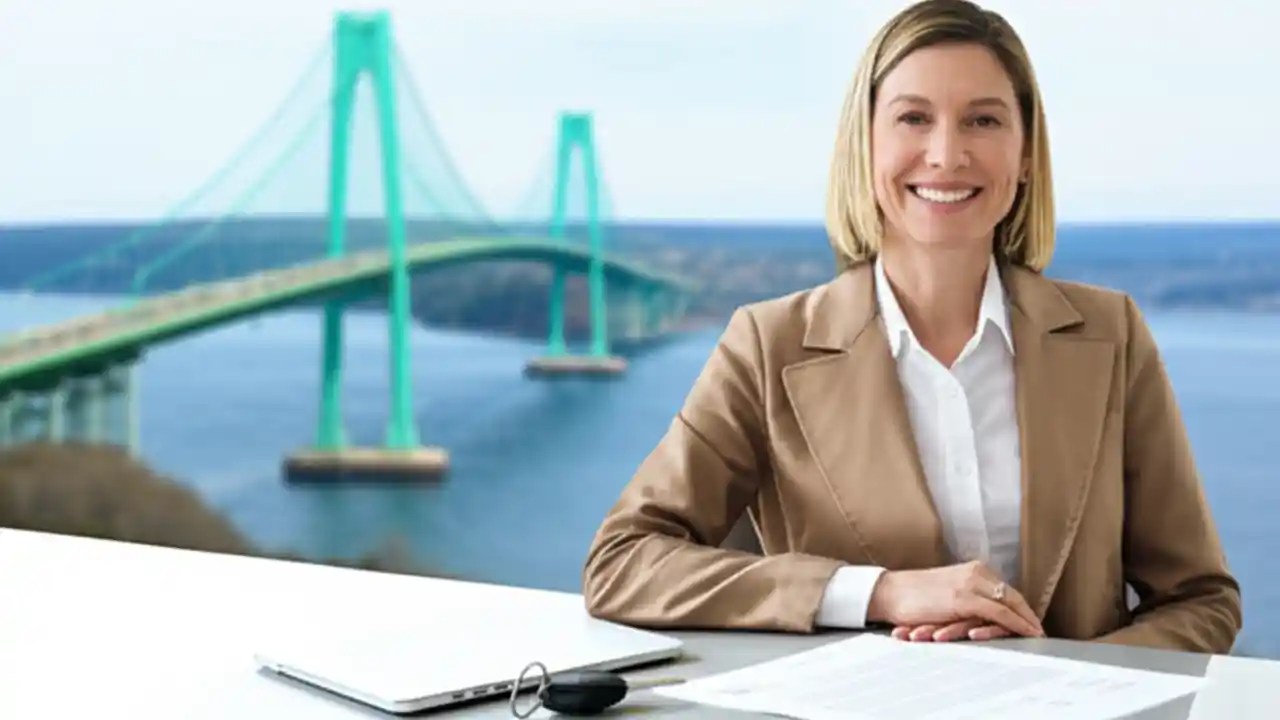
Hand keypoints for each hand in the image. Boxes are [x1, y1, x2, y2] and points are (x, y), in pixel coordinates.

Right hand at [866, 560, 1043, 639]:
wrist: (890, 592)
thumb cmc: (913, 596)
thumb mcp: (946, 592)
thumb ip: (967, 597)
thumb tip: (984, 614)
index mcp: (971, 569)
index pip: (1004, 588)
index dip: (1020, 606)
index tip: (1030, 619)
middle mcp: (974, 572)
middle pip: (1013, 594)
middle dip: (1028, 613)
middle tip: (1039, 629)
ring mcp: (970, 584)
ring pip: (1010, 603)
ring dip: (1026, 620)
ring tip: (1037, 634)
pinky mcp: (964, 599)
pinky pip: (999, 612)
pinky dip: (1017, 623)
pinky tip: (1027, 632)